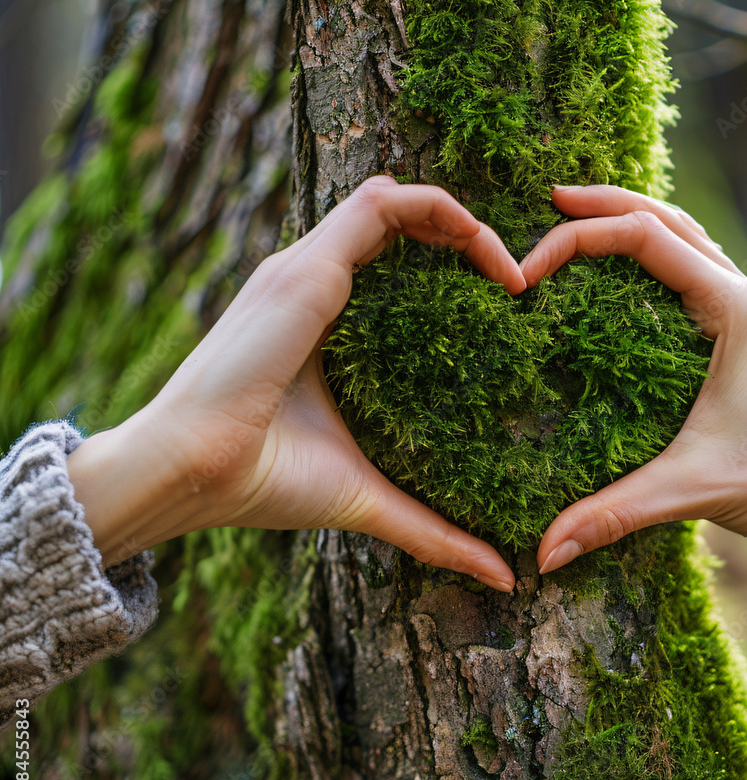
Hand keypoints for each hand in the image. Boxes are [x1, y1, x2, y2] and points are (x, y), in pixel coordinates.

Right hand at [67, 177, 524, 591]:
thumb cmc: (267, 483)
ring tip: (514, 270)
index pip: (393, 269)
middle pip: (398, 227)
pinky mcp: (307, 270)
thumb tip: (505, 576)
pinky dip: (440, 210)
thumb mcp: (371, 498)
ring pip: (392, 202)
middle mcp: (316, 286)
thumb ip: (435, 531)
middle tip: (519, 284)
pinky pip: (381, 206)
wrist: (194, 473)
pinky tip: (486, 250)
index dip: (450, 268)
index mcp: (326, 326)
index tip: (508, 309)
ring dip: (461, 219)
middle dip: (464, 238)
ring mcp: (308, 271)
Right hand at [522, 185, 746, 587]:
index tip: (529, 269)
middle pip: (666, 219)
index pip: (647, 239)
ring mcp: (745, 311)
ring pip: (683, 239)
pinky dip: (652, 258)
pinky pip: (691, 273)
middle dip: (605, 205)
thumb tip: (543, 554)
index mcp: (735, 308)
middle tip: (550, 200)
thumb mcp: (692, 489)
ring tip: (578, 219)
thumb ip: (613, 513)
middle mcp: (743, 295)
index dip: (581, 241)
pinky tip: (621, 276)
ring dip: (632, 222)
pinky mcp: (742, 333)